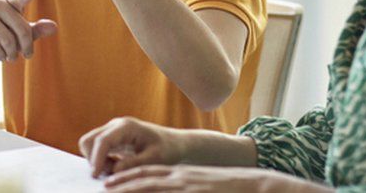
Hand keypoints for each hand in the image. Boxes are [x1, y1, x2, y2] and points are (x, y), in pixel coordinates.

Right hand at [0, 0, 57, 62]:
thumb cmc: (3, 38)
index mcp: (10, 2)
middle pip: (21, 27)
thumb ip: (37, 30)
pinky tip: (0, 56)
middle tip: (27, 55)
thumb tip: (54, 27)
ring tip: (11, 57)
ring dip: (11, 53)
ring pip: (7, 38)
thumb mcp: (21, 35)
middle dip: (26, 45)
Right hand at [79, 117, 186, 178]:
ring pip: (90, 144)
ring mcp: (112, 130)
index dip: (96, 159)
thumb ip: (134, 164)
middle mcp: (115, 125)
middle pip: (89, 140)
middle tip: (111, 173)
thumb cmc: (166, 150)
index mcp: (126, 127)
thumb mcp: (154, 159)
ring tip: (118, 169)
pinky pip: (97, 149)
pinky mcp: (112, 138)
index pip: (102, 140)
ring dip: (98, 160)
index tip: (95, 176)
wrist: (173, 143)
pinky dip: (102, 160)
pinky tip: (117, 166)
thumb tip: (113, 170)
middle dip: (94, 159)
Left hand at [104, 165, 329, 192]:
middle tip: (103, 188)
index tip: (111, 183)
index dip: (130, 178)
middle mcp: (184, 178)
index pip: (151, 175)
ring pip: (154, 186)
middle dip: (124, 183)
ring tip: (111, 190)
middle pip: (147, 178)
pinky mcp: (198, 191)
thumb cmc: (234, 190)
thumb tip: (173, 188)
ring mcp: (190, 185)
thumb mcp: (204, 187)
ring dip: (132, 187)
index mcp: (185, 176)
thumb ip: (188, 187)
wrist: (262, 186)